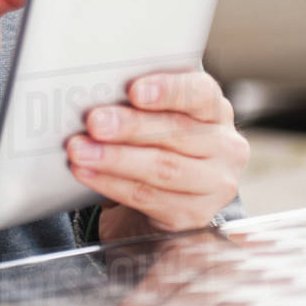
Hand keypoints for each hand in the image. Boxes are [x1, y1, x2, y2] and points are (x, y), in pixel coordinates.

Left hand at [65, 69, 248, 239]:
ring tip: (80, 150)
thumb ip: (140, 103)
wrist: (166, 197)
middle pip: (176, 132)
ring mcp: (214, 184)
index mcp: (215, 110)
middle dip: (130, 126)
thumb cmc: (159, 142)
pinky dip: (111, 183)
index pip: (200, 93)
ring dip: (114, 158)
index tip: (134, 90)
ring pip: (162, 168)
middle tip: (94, 121)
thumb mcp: (159, 116)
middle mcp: (225, 146)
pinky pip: (147, 197)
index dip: (168, 90)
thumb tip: (98, 94)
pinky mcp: (194, 215)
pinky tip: (87, 173)